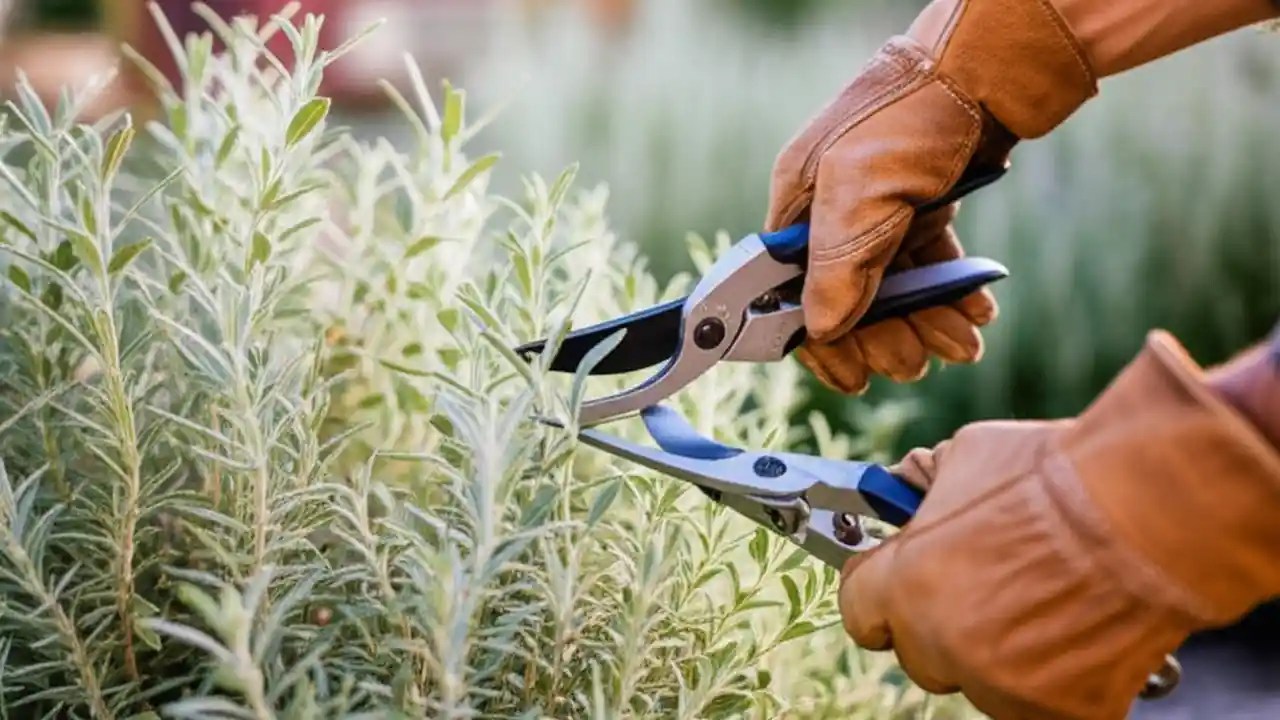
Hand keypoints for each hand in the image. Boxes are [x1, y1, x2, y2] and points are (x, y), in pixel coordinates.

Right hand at [764, 0, 1098, 393]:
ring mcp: (881, 212)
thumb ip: (840, 264)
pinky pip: (930, 269)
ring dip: (926, 325)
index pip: (792, 295)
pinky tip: (976, 313)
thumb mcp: (864, 190)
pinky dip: (951, 296)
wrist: (992, 67)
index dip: (820, 342)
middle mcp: (834, 213)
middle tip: (917, 362)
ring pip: (894, 291)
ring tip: (963, 344)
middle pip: (847, 301)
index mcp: (799, 206)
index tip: (854, 380)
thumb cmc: (915, 114)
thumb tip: (822, 331)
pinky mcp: (925, 207)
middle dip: (884, 338)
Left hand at [837, 331, 1279, 719]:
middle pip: (917, 652)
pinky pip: (1038, 704)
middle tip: (986, 583)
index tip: (896, 580)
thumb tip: (898, 486)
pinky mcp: (1061, 711)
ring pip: (978, 679)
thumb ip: (920, 485)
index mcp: (906, 586)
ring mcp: (1002, 685)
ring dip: (998, 650)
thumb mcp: (964, 455)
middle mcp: (944, 644)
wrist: (1151, 508)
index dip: (879, 590)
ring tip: (1044, 597)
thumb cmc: (1053, 474)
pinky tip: (1077, 629)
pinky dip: (1056, 678)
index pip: (859, 610)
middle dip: (941, 620)